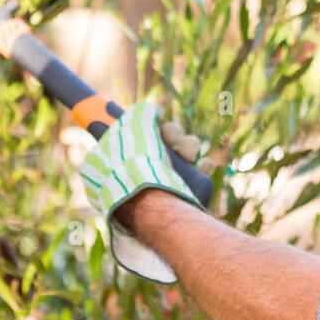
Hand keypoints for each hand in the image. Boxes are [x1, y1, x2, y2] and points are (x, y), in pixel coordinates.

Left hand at [78, 102, 213, 282]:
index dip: (153, 129)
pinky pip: (197, 176)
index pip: (139, 138)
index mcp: (117, 164)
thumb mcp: (133, 126)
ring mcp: (160, 191)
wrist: (153, 206)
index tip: (160, 126)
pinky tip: (201, 166)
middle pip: (164, 145)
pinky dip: (202, 168)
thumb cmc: (137, 166)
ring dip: (190, 148)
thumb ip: (141, 113)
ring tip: (189, 155)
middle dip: (175, 138)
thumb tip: (154, 114)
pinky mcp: (182, 200)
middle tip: (174, 142)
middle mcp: (137, 178)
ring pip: (183, 157)